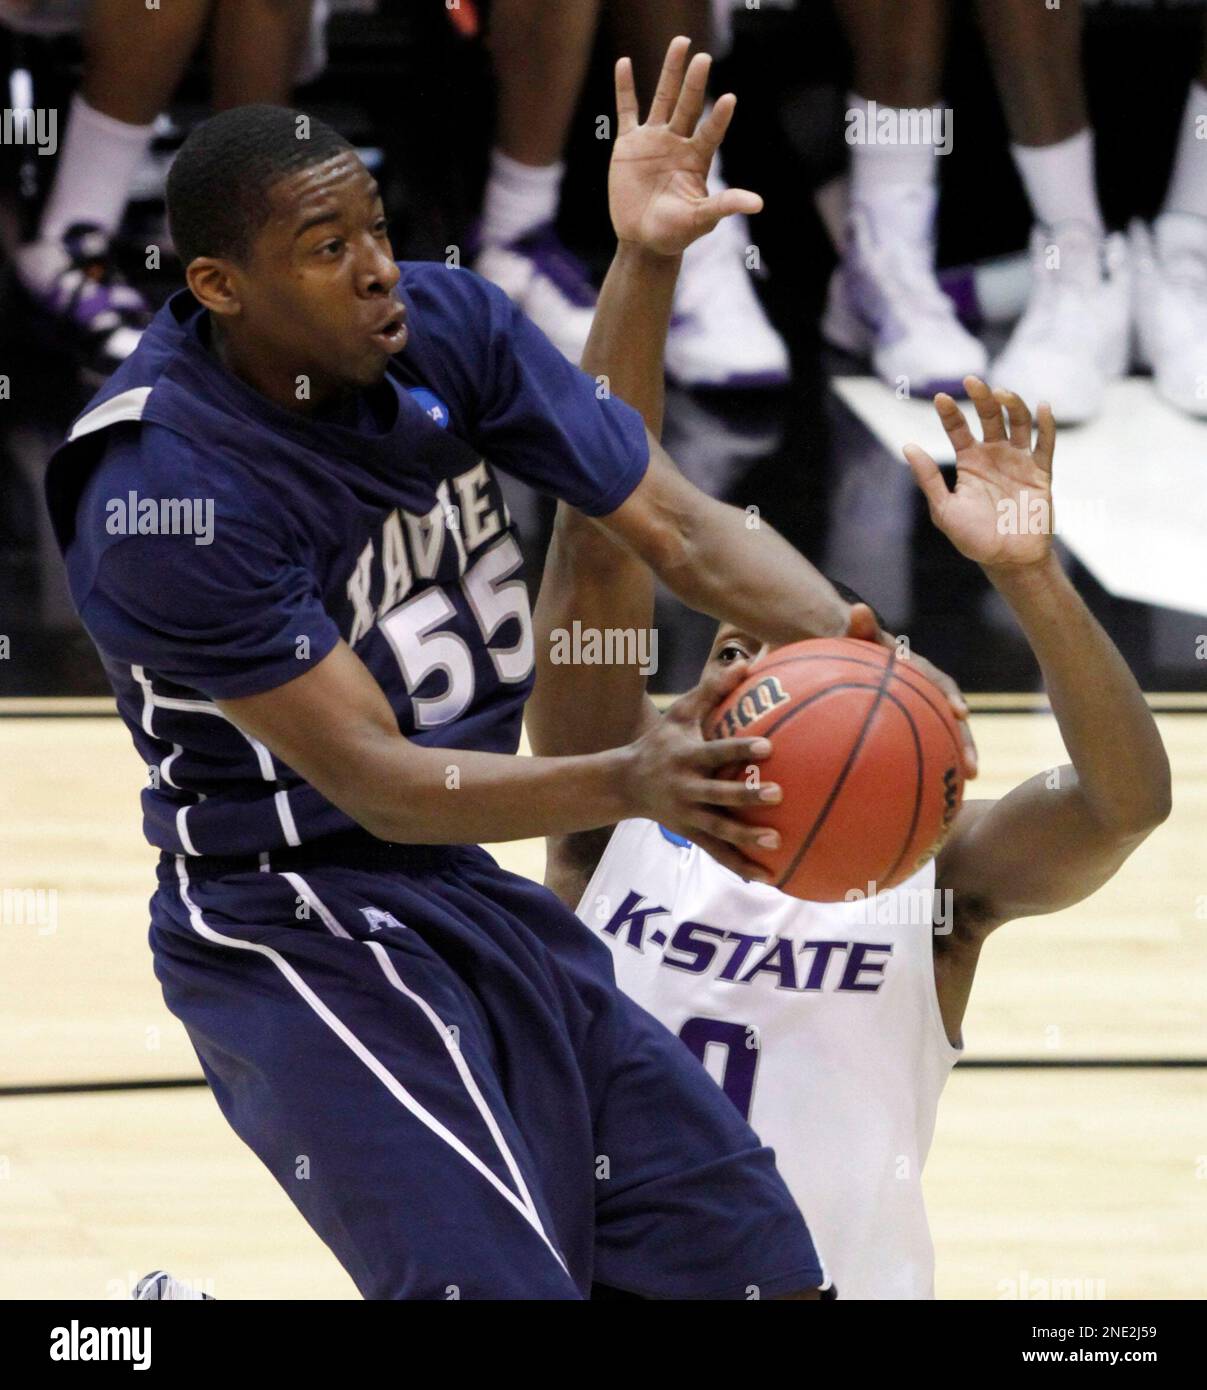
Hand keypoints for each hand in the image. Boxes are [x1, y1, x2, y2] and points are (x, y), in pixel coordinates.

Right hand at [609, 35, 762, 256]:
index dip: (719, 118)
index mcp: (697, 159)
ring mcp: (653, 140)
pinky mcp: (628, 145)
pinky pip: (626, 111)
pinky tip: (625, 64)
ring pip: (663, 99)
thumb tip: (758, 204)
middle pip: (688, 106)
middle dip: (695, 83)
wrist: (643, 240)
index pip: (711, 132)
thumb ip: (724, 205)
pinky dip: (625, 88)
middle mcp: (678, 143)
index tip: (729, 99)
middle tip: (704, 58)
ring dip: (670, 72)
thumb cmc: (675, 233)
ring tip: (680, 43)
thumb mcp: (701, 220)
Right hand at [621, 657, 780, 880]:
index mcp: (686, 758)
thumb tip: (749, 662)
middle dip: (746, 797)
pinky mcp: (691, 835)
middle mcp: (686, 789)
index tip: (767, 746)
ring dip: (746, 838)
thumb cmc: (660, 741)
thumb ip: (713, 690)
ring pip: (719, 830)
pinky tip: (770, 878)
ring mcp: (688, 816)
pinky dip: (741, 866)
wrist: (624, 784)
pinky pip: (718, 853)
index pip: (715, 753)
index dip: (738, 750)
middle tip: (779, 794)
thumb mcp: (679, 712)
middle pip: (718, 795)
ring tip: (777, 842)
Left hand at [845, 602, 977, 778]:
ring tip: (962, 786)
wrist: (846, 658)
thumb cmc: (852, 647)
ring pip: (943, 738)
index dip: (951, 697)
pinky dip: (924, 769)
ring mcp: (920, 711)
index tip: (961, 713)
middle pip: (952, 720)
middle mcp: (926, 693)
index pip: (940, 683)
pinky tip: (926, 796)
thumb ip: (860, 628)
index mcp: (917, 671)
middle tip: (973, 767)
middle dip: (966, 743)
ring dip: (953, 761)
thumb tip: (859, 609)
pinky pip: (921, 748)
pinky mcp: (911, 726)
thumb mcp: (854, 636)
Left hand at [903, 376, 1056, 571]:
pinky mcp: (1041, 472)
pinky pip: (1045, 444)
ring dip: (1012, 405)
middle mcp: (994, 455)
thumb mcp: (944, 509)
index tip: (940, 398)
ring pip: (1018, 423)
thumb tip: (908, 446)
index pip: (958, 429)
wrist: (1008, 560)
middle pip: (989, 417)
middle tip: (973, 381)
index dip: (950, 413)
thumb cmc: (973, 538)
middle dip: (982, 398)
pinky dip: (1046, 425)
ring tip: (1001, 393)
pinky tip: (1042, 407)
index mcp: (970, 462)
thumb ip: (929, 478)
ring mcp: (1019, 461)